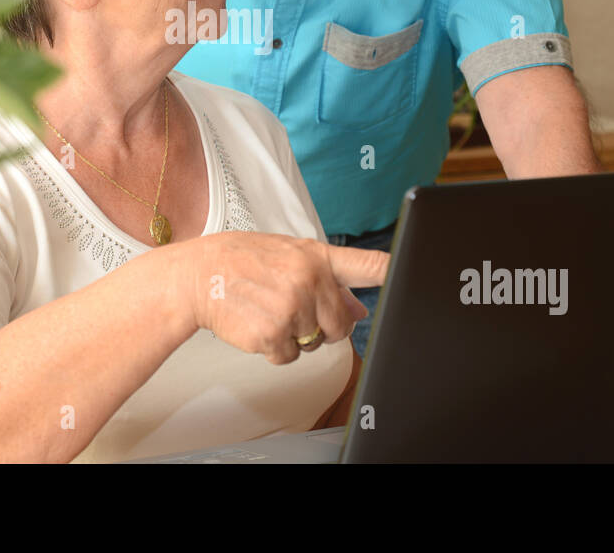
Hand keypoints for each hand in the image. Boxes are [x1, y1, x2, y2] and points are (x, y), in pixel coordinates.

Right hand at [176, 231, 389, 364]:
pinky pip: (290, 356)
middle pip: (341, 325)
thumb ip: (328, 280)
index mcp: (315, 256)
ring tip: (268, 310)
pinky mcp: (273, 335)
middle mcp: (308, 280)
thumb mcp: (286, 256)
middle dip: (321, 325)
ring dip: (295, 337)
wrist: (197, 275)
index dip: (394, 271)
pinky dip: (275, 349)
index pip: (366, 264)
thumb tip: (360, 311)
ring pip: (315, 343)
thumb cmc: (240, 260)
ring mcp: (291, 308)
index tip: (417, 275)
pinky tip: (257, 323)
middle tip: (290, 307)